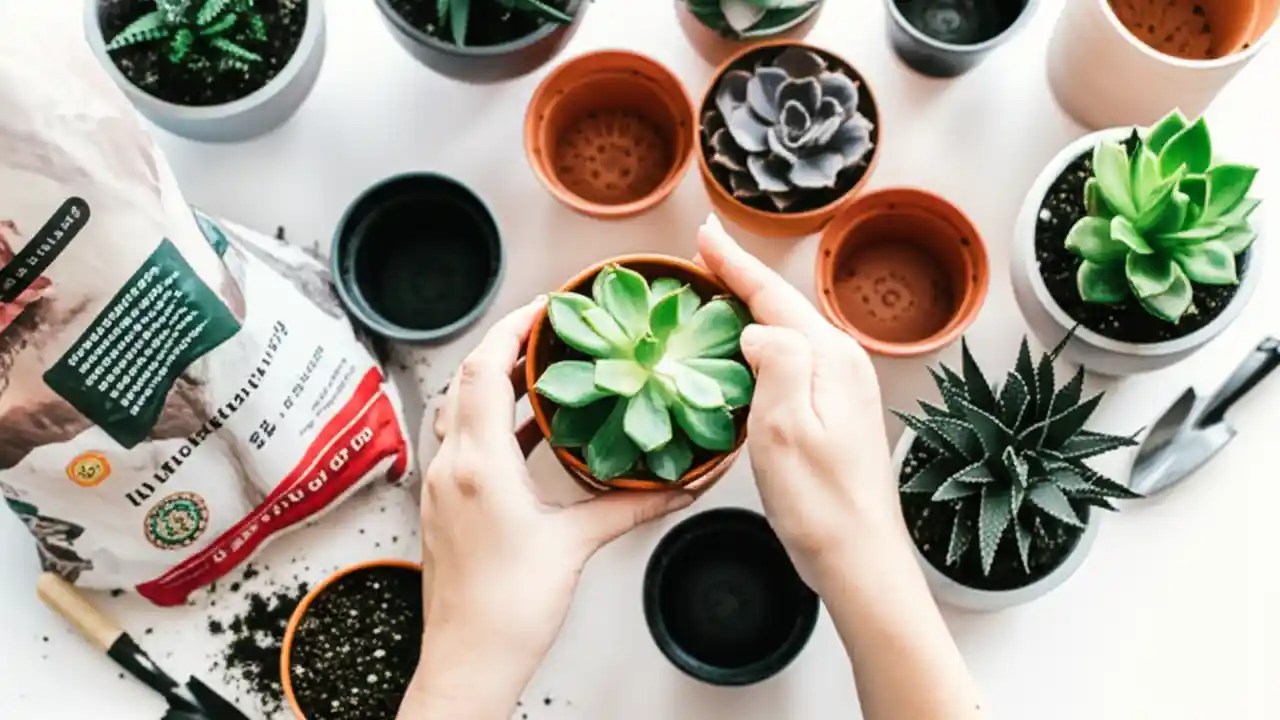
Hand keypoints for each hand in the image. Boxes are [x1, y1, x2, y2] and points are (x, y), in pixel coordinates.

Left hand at [405, 298, 693, 718]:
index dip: (512, 328)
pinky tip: (528, 430)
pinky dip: (493, 423)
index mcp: (479, 465)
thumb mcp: (576, 547)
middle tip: (549, 330)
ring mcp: (443, 487)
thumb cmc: (508, 611)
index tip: (545, 307)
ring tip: (542, 368)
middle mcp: (451, 468)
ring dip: (496, 383)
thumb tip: (677, 488)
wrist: (467, 662)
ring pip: (461, 410)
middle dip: (506, 347)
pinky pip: (464, 443)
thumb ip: (628, 507)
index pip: (483, 369)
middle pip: (467, 380)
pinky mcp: (445, 507)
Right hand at [696, 216, 907, 591]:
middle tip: (703, 252)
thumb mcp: (784, 428)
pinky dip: (762, 343)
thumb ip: (775, 363)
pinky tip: (743, 350)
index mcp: (829, 359)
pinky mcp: (837, 410)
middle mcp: (843, 363)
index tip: (705, 234)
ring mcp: (844, 386)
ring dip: (751, 308)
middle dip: (741, 277)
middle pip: (783, 306)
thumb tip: (757, 329)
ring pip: (789, 331)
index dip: (734, 263)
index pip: (773, 296)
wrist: (859, 557)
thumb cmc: (820, 502)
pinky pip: (793, 359)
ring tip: (717, 288)